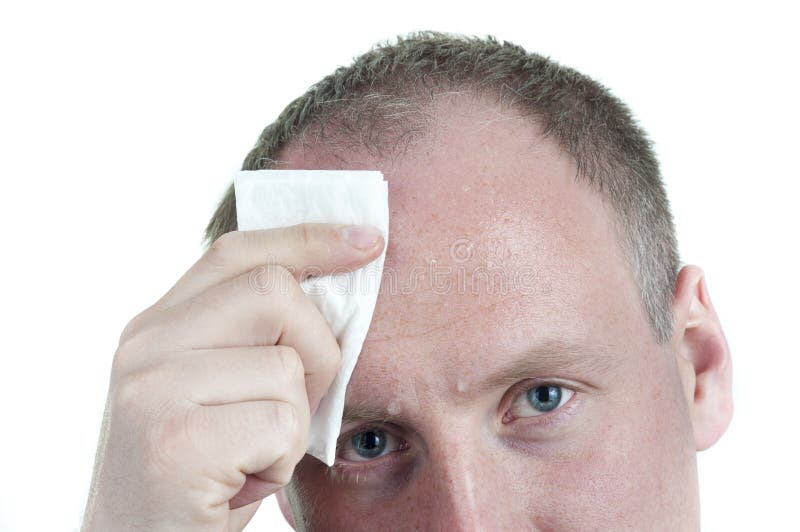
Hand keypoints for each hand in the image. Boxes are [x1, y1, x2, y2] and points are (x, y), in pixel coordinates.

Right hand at [82, 223, 384, 530]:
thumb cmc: (199, 476)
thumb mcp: (217, 394)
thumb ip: (251, 340)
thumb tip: (339, 293)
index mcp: (156, 328)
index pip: (238, 253)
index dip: (308, 240)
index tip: (367, 242)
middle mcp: (144, 347)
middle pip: (275, 292)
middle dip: (317, 350)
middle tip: (295, 406)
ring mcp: (152, 391)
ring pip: (287, 366)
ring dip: (292, 422)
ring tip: (250, 456)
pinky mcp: (174, 443)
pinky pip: (281, 423)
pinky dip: (280, 461)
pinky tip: (241, 482)